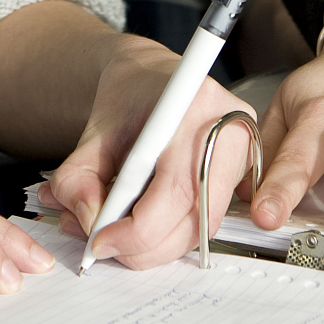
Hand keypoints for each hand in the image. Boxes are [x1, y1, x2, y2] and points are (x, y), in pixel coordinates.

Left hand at [36, 35, 255, 269]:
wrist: (150, 77)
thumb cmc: (130, 95)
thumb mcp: (93, 131)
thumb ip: (80, 177)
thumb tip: (90, 222)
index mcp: (197, 107)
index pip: (177, 190)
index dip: (136, 230)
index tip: (99, 240)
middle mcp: (232, 130)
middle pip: (194, 219)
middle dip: (142, 247)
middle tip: (102, 244)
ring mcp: (243, 154)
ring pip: (201, 229)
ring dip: (153, 246)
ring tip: (114, 230)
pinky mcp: (241, 174)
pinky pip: (205, 221)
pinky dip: (168, 234)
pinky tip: (139, 222)